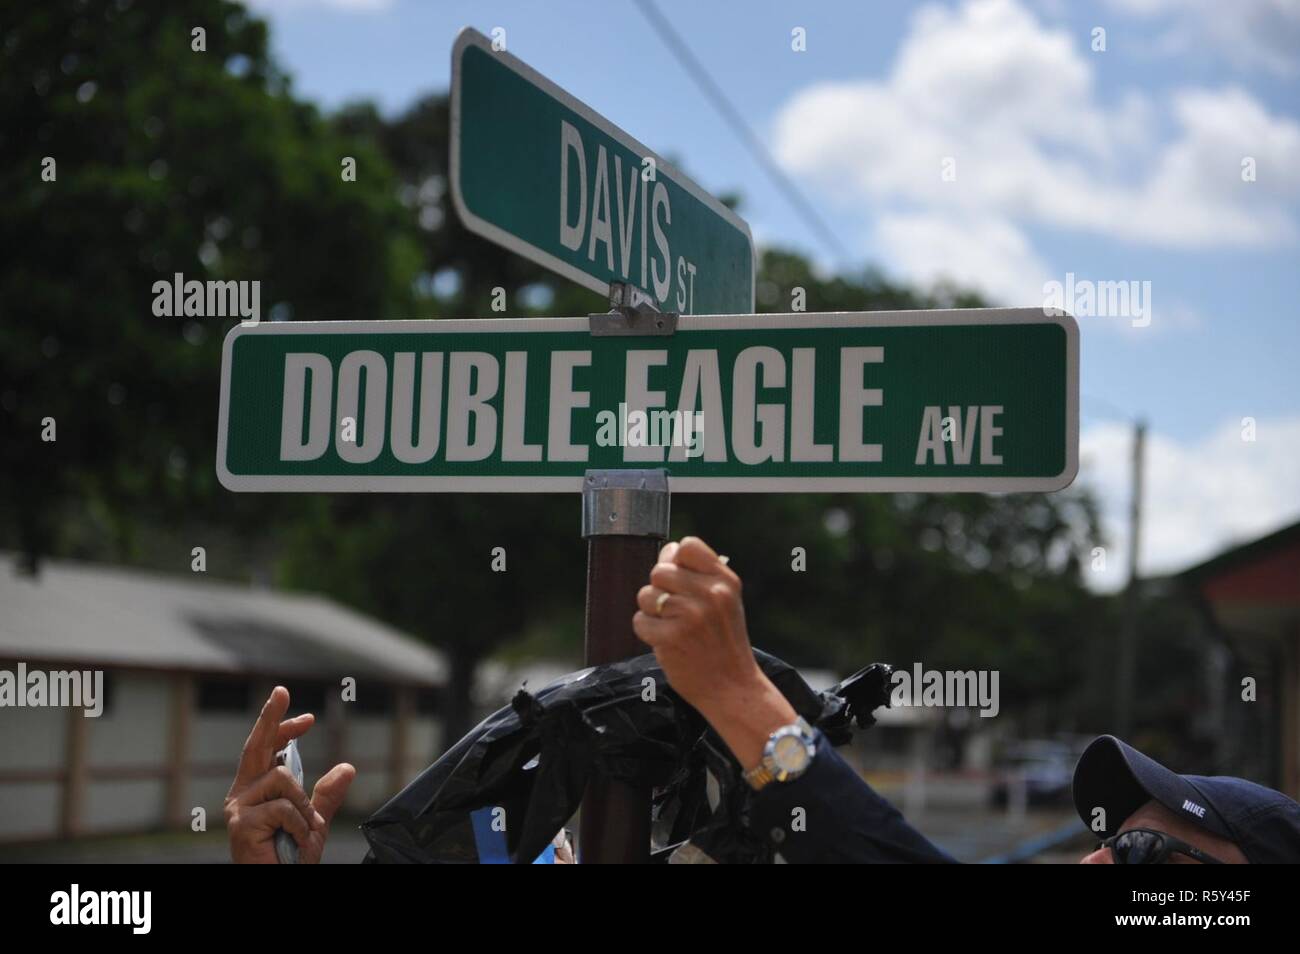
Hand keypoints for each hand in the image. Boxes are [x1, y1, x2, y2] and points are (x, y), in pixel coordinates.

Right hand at [225, 686, 355, 863]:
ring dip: (302, 806)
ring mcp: (239, 808)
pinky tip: (293, 840)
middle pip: (257, 746)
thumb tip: (347, 768)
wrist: (281, 884)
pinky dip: (299, 823)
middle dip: (270, 717)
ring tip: (300, 831)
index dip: (282, 728)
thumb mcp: (314, 823)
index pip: (267, 751)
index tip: (308, 718)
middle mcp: (242, 795)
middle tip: (280, 691)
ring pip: (283, 779)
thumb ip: (326, 796)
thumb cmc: (290, 859)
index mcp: (256, 791)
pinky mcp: (241, 823)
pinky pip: (284, 806)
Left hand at [632, 537, 796, 769]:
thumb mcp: (726, 602)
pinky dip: (647, 632)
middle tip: (675, 612)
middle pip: (660, 571)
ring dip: (652, 612)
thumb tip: (667, 551)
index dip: (675, 559)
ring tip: (671, 627)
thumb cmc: (724, 643)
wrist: (733, 688)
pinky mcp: (672, 637)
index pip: (687, 546)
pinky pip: (640, 621)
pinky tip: (666, 642)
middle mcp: (710, 594)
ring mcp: (691, 615)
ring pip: (646, 595)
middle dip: (660, 590)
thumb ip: (700, 575)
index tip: (679, 580)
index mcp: (725, 581)